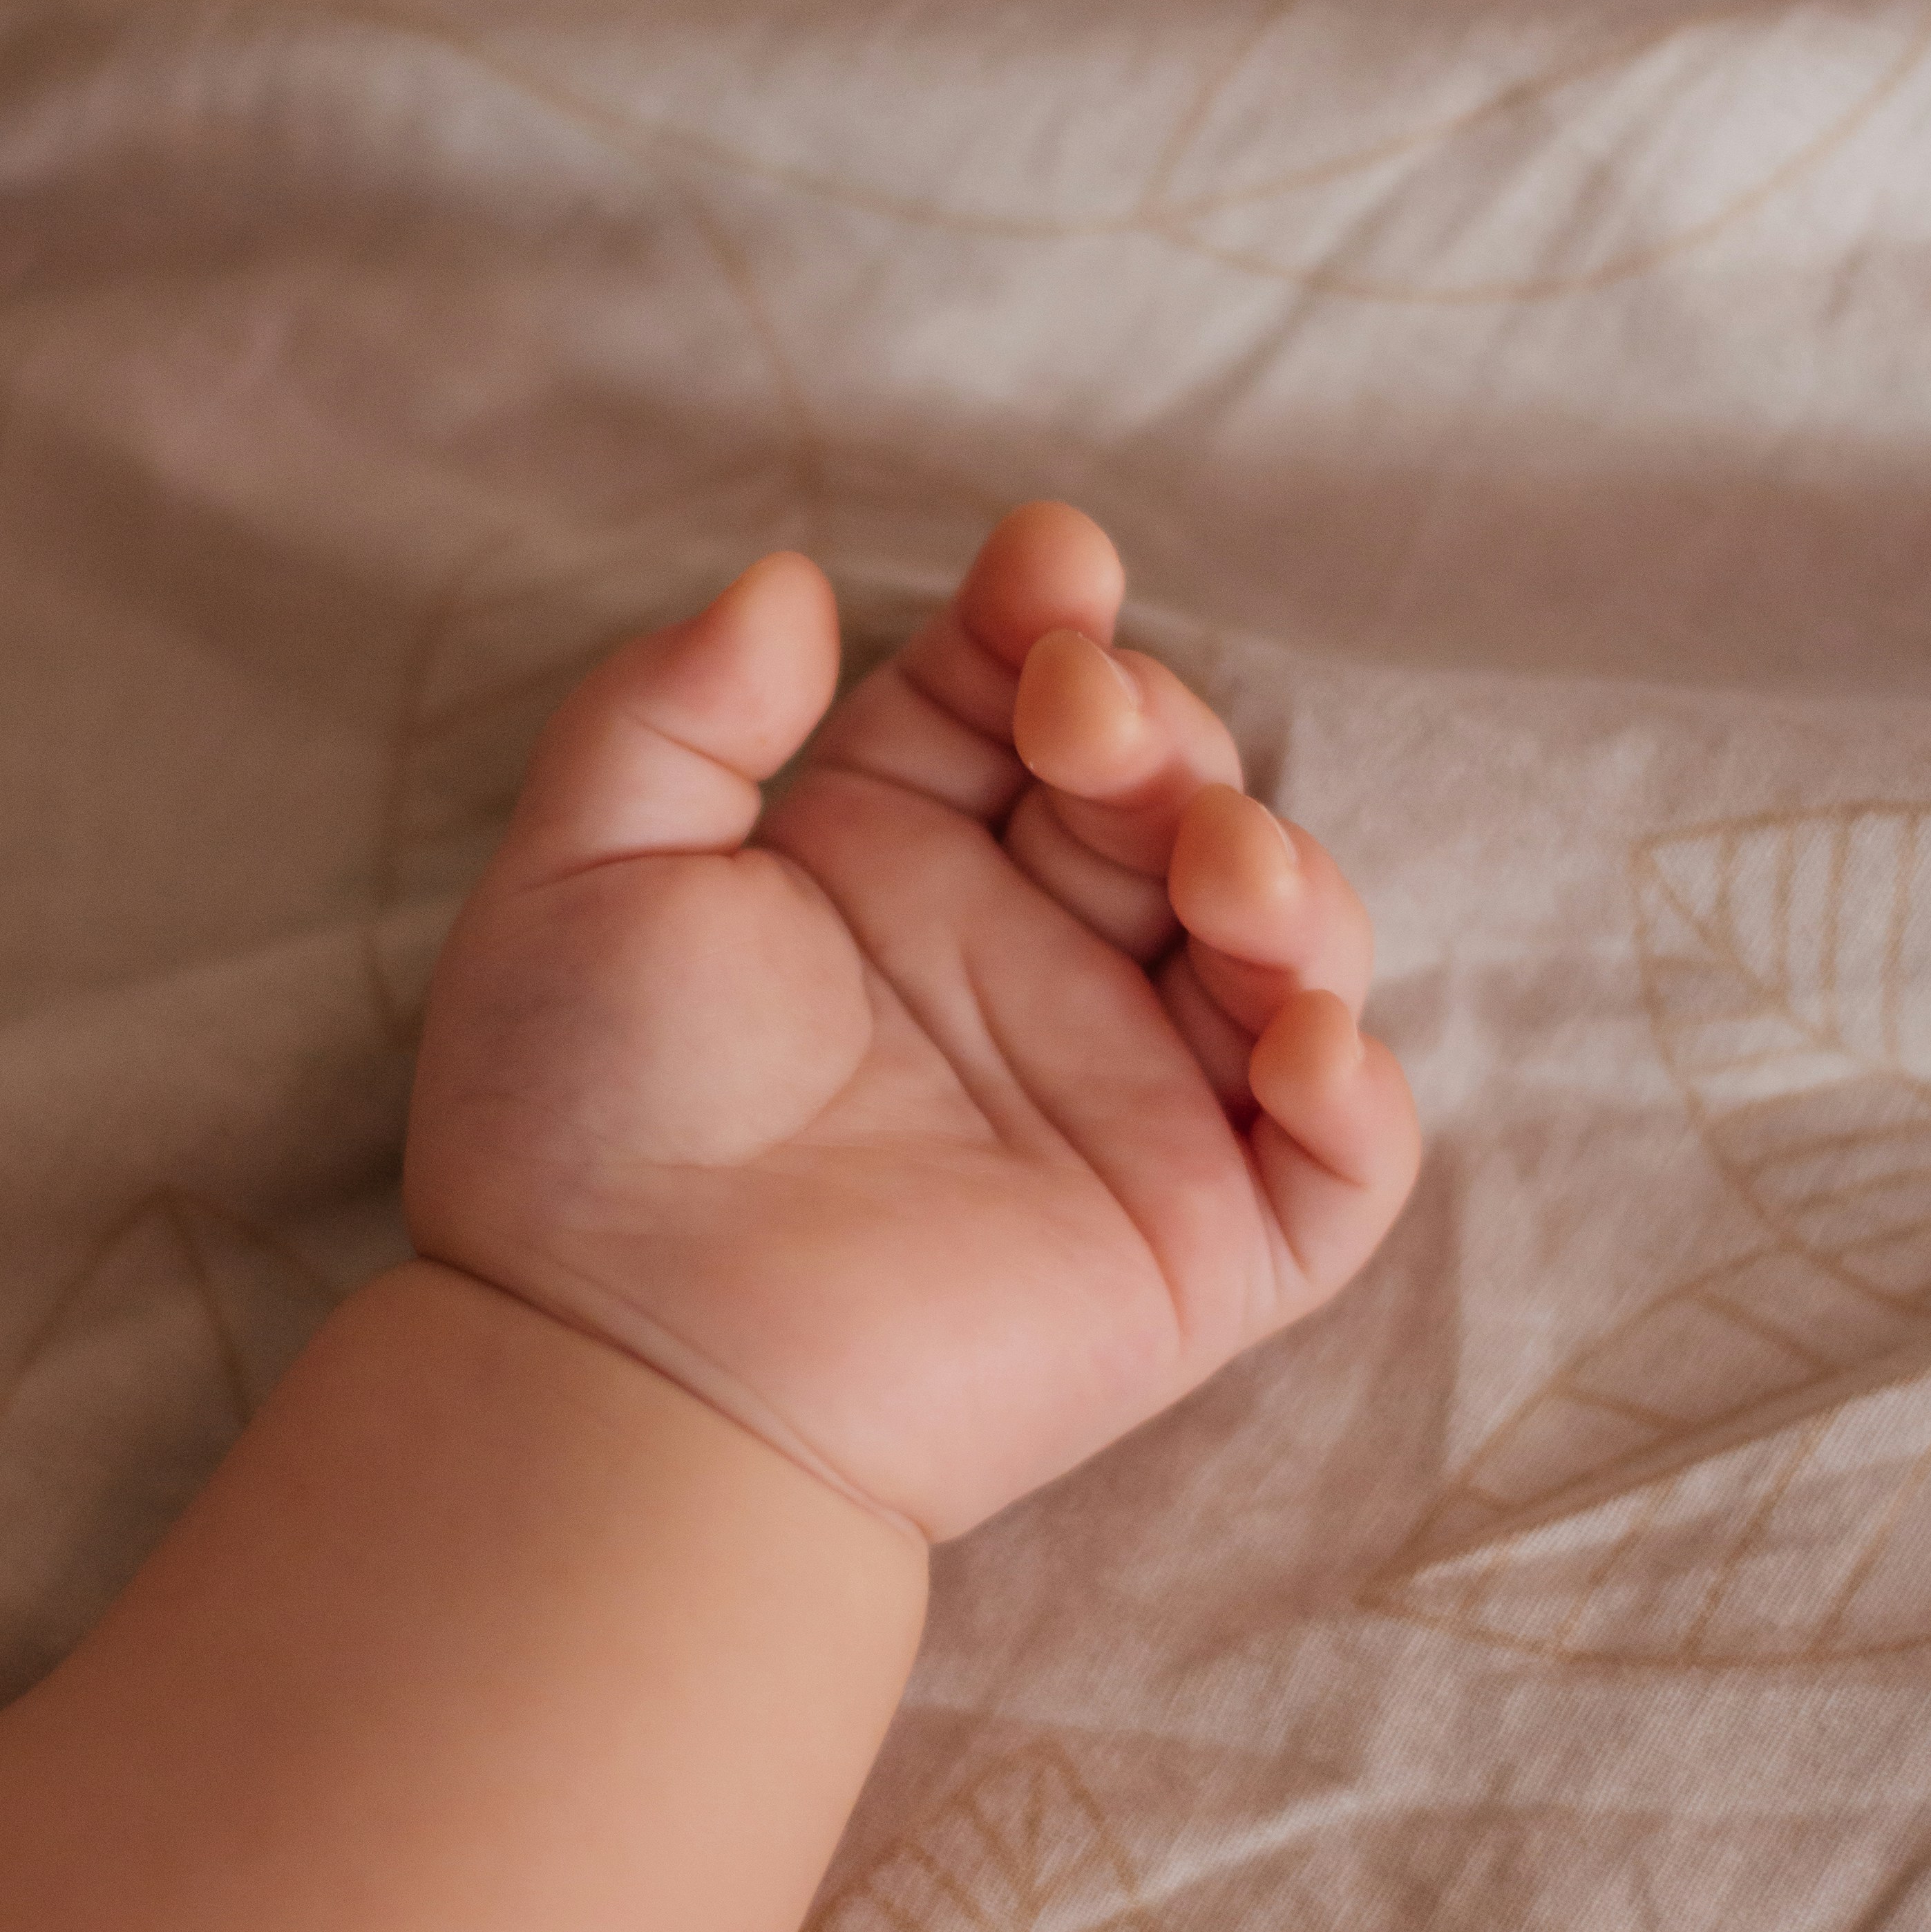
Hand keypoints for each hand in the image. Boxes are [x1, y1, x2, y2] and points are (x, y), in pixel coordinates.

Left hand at [404, 504, 1419, 1542]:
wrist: (613, 1364)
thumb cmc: (574, 1128)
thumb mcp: (582, 871)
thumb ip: (674, 708)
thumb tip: (793, 577)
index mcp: (891, 866)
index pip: (1014, 696)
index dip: (1046, 616)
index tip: (1047, 568)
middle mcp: (1022, 966)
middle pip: (1164, 791)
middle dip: (1158, 724)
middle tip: (1085, 722)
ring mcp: (1124, 1104)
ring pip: (1284, 947)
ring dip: (1281, 875)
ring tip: (1209, 866)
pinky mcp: (1194, 1251)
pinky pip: (1340, 1164)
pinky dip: (1356, 1091)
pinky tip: (1297, 1038)